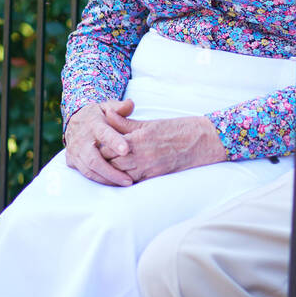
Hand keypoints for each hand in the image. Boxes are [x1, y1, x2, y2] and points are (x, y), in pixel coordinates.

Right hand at [62, 100, 140, 185]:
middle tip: (128, 179)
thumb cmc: (98, 115)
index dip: (114, 142)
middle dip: (111, 171)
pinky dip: (100, 180)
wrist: (75, 120)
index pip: (104, 134)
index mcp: (93, 124)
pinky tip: (114, 183)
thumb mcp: (108, 106)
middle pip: (94, 159)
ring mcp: (75, 151)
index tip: (126, 150)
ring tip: (125, 183)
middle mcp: (81, 139)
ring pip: (89, 170)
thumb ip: (120, 107)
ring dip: (107, 179)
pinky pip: (85, 173)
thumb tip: (130, 104)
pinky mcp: (72, 160)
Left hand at [97, 109, 227, 181]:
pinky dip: (123, 181)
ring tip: (103, 170)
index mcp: (138, 136)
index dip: (99, 146)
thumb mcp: (149, 123)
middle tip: (93, 160)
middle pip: (110, 161)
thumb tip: (106, 114)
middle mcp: (141, 153)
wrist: (202, 140)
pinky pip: (133, 182)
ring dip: (110, 173)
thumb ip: (125, 122)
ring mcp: (148, 167)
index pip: (108, 145)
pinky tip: (119, 179)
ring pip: (119, 174)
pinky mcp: (155, 176)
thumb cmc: (177, 129)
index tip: (93, 146)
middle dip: (101, 161)